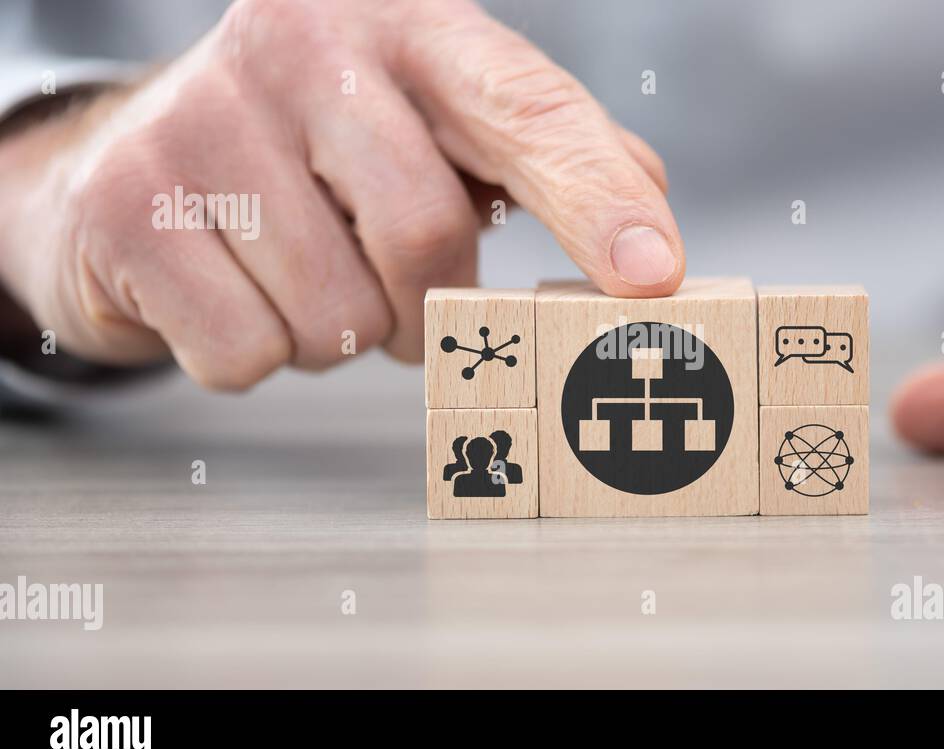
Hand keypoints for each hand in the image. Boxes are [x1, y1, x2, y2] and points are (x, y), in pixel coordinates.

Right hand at [0, 0, 679, 388]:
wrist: (139, 154)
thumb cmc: (326, 150)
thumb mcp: (440, 124)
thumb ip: (542, 153)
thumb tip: (647, 208)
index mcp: (406, 23)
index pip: (524, 110)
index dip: (596, 196)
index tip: (650, 277)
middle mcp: (298, 46)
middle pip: (424, 235)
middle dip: (425, 304)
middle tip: (403, 297)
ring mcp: (199, 120)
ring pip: (335, 317)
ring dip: (343, 335)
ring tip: (307, 276)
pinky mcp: (128, 206)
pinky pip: (247, 355)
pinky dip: (261, 356)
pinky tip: (241, 291)